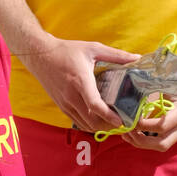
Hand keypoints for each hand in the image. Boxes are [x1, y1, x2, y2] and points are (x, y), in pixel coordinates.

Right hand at [22, 35, 140, 135]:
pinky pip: (77, 121)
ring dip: (99, 127)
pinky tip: (99, 120)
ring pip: (84, 124)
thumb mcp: (93, 48)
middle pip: (91, 120)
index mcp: (80, 81)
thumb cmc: (67, 50)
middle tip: (123, 123)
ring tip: (113, 123)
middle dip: (108, 125)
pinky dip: (89, 124)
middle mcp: (71, 95)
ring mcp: (65, 103)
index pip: (95, 105)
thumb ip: (116, 55)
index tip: (121, 121)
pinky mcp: (61, 106)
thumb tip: (137, 58)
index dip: (109, 116)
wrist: (40, 55)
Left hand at [121, 49, 176, 151]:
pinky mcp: (176, 128)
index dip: (143, 125)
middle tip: (126, 130)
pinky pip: (160, 139)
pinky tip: (133, 131)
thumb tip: (127, 95)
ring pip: (161, 145)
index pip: (162, 126)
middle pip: (162, 144)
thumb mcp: (166, 79)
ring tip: (126, 133)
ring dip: (141, 142)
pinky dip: (145, 139)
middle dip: (141, 141)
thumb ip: (150, 88)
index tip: (131, 118)